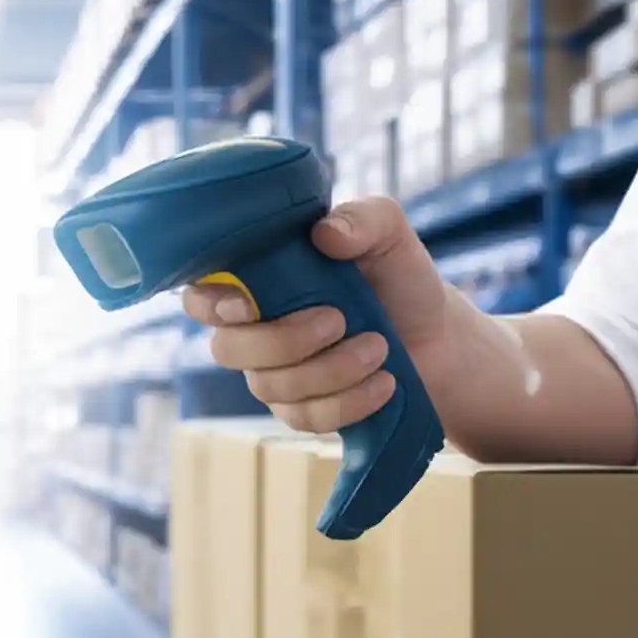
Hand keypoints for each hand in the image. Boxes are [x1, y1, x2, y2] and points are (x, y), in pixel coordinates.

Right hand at [182, 196, 468, 432]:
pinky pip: (303, 417)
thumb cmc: (399, 278)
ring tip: (380, 347)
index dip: (210, 305)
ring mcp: (272, 374)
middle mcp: (252, 329)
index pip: (199, 296)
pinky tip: (384, 383)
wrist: (438, 339)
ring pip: (269, 386)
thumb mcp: (388, 234)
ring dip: (330, 370)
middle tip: (339, 320)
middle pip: (227, 349)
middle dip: (283, 341)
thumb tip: (323, 235)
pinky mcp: (300, 410)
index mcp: (257, 281)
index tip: (249, 304)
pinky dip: (348, 402)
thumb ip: (361, 219)